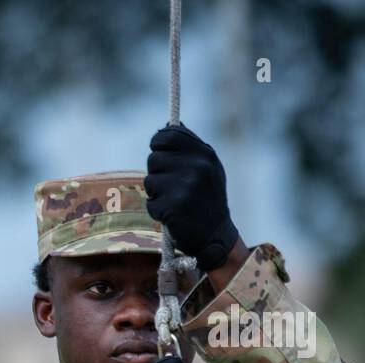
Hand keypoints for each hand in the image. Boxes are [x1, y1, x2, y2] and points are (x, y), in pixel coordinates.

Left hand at [145, 123, 239, 271]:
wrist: (215, 236)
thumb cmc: (207, 198)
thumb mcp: (208, 167)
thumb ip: (189, 147)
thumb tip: (168, 125)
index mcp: (205, 154)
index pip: (166, 135)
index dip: (158, 144)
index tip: (161, 154)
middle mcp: (196, 167)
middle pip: (153, 158)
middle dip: (158, 173)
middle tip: (175, 187)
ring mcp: (185, 188)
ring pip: (149, 181)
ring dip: (157, 193)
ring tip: (176, 201)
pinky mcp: (173, 208)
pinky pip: (150, 203)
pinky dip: (157, 210)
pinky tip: (173, 215)